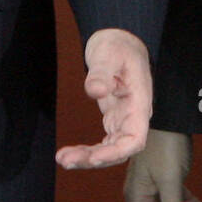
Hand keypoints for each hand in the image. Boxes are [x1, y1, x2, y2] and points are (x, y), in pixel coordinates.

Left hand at [55, 27, 151, 168]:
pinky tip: (70, 153)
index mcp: (139, 102)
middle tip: (66, 160)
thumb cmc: (117, 46)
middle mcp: (134, 116)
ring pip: (111, 149)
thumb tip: (95, 91)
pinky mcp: (114, 119)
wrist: (119, 41)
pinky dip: (88, 150)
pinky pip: (104, 143)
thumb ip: (102, 72)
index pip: (135, 139)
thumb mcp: (108, 54)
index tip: (94, 158)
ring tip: (63, 159)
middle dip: (95, 159)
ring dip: (89, 158)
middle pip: (120, 149)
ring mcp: (125, 119)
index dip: (117, 152)